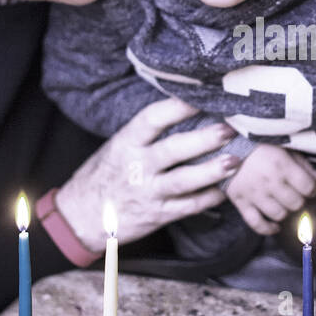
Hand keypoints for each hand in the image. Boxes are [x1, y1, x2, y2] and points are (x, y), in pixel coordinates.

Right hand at [56, 98, 237, 250]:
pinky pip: (188, 207)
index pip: (152, 119)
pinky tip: (225, 190)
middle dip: (204, 139)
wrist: (80, 218)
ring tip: (235, 161)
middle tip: (229, 128)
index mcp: (125, 143)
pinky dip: (209, 198)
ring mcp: (148, 192)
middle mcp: (137, 166)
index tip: (201, 96)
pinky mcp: (158, 215)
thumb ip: (145, 134)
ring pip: (185, 181)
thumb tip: (184, 108)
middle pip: (174, 150)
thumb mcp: (117, 147)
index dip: (177, 107)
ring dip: (212, 170)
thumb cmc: (103, 176)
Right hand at [225, 143, 315, 234]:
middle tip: (297, 196)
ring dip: (286, 212)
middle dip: (300, 200)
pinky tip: (275, 226)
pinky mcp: (240, 202)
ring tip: (284, 204)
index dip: (314, 190)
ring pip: (279, 214)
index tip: (311, 189)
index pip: (308, 187)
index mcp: (282, 164)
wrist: (226, 145)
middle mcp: (269, 181)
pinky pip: (256, 223)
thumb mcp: (283, 147)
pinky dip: (268, 228)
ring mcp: (254, 193)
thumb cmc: (258, 145)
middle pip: (296, 203)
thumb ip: (302, 164)